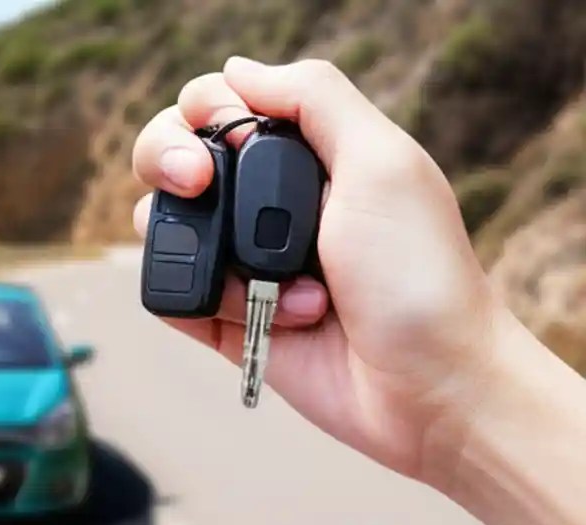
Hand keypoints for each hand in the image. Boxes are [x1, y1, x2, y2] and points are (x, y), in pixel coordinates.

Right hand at [132, 57, 501, 486]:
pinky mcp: (225, 319)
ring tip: (282, 284)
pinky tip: (266, 318)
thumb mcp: (382, 162)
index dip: (197, 115)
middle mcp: (266, 203)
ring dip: (215, 253)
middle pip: (170, 159)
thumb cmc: (419, 277)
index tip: (214, 147)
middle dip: (170, 165)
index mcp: (305, 154)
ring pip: (163, 226)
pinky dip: (203, 302)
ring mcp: (242, 261)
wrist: (429, 388)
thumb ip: (313, 98)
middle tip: (197, 186)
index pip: (214, 107)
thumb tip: (236, 69)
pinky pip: (170, 295)